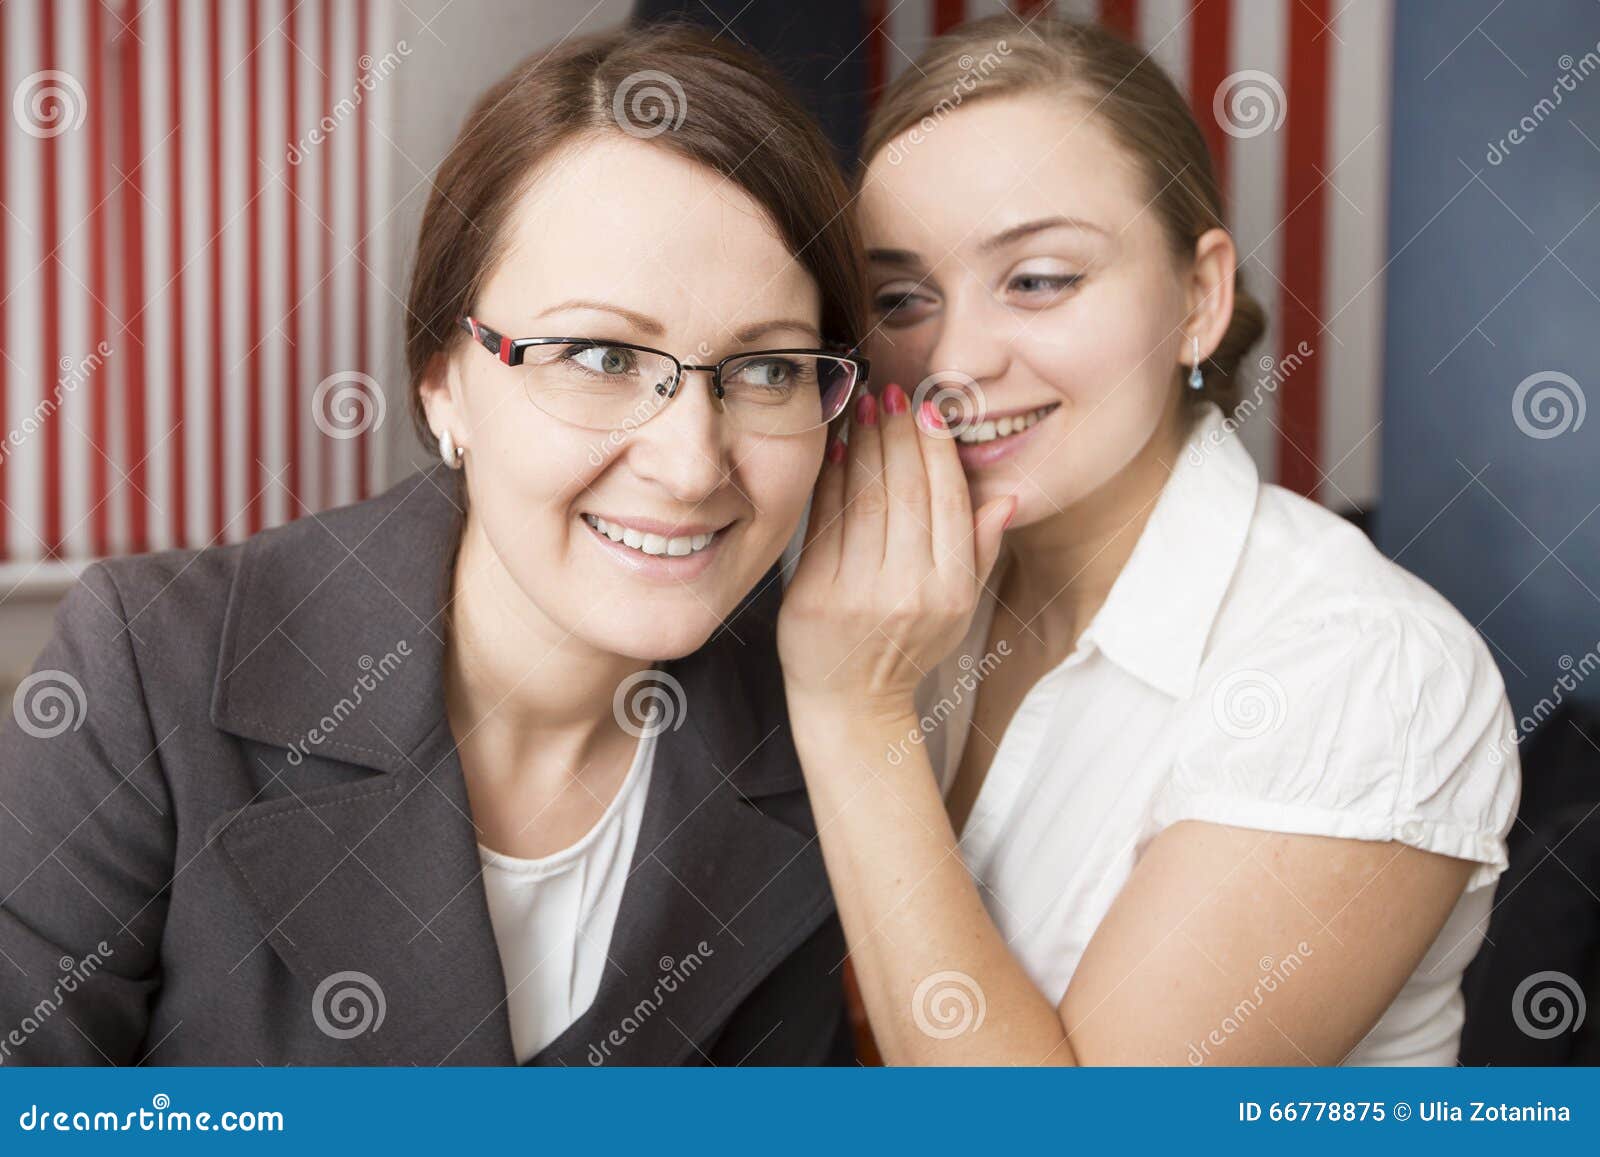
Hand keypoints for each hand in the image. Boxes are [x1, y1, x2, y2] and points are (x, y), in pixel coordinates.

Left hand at [778, 382, 1015, 714]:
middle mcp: (908, 592)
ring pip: (865, 500)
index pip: (949, 502)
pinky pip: (825, 523)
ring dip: (865, 445)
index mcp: (950, 591)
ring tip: (866, 407)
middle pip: (905, 492)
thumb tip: (1006, 498)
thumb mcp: (959, 609)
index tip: (928, 408)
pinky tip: (838, 448)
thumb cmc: (908, 649)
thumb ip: (980, 552)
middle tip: (893, 394)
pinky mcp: (814, 596)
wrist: (851, 705)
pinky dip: (832, 480)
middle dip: (898, 433)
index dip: (937, 449)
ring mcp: (857, 594)